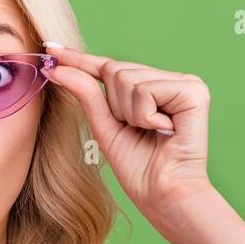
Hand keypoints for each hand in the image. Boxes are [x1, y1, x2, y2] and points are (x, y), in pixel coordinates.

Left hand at [44, 43, 211, 216]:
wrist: (163, 194)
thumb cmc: (138, 168)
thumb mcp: (105, 126)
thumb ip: (86, 93)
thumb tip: (57, 65)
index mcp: (151, 87)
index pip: (108, 67)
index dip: (79, 59)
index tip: (50, 49)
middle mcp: (169, 80)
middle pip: (116, 70)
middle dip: (116, 107)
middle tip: (140, 131)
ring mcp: (185, 82)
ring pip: (127, 79)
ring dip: (131, 115)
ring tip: (154, 133)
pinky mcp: (194, 90)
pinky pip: (145, 90)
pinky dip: (146, 116)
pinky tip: (166, 130)